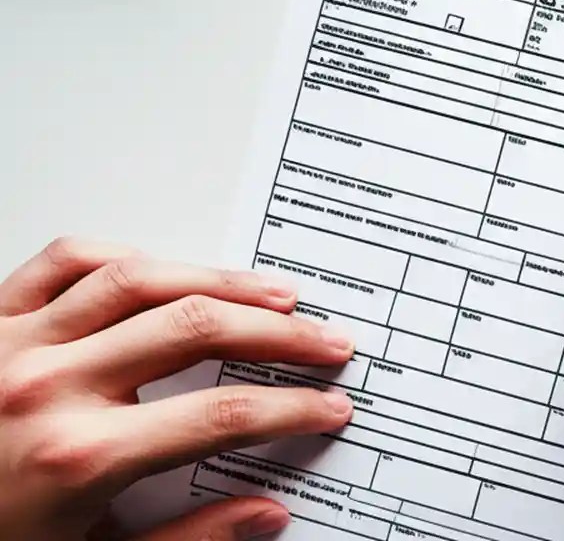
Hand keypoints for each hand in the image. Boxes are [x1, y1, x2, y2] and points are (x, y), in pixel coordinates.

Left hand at [0, 238, 357, 540]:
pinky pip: (63, 261)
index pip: (220, 416)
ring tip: (272, 291)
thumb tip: (263, 518)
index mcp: (78, 457)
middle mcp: (47, 387)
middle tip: (324, 340)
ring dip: (218, 280)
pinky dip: (121, 255)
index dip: (291, 407)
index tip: (327, 404)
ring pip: (138, 279)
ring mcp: (12, 344)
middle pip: (194, 330)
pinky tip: (162, 267)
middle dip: (278, 333)